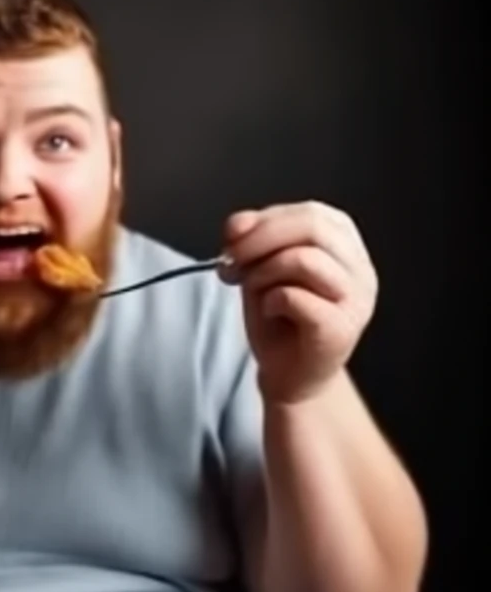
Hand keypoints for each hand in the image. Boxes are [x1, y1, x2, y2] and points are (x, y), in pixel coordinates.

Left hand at [221, 201, 377, 403]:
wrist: (290, 379)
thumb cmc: (279, 323)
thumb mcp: (261, 272)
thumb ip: (254, 243)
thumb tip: (236, 223)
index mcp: (346, 249)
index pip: (311, 212)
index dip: (267, 218)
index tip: (231, 236)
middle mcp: (360, 271)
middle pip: (313, 227)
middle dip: (260, 238)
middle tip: (231, 260)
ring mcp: (356, 301)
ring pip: (305, 259)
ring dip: (263, 271)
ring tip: (254, 290)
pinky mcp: (340, 330)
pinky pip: (297, 297)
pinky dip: (271, 300)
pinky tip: (270, 312)